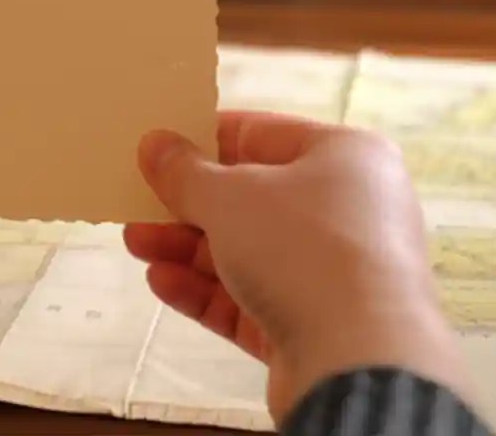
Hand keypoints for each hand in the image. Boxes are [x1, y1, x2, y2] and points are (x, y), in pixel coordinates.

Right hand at [123, 110, 472, 423]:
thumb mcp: (228, 197)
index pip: (261, 134)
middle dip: (187, 203)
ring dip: (186, 248)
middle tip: (136, 202)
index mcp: (345, 156)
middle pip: (250, 198)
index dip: (203, 138)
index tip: (155, 147)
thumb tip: (155, 144)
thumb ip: (184, 171)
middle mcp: (348, 209)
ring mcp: (336, 271)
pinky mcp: (317, 324)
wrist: (360, 361)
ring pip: (247, 251)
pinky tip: (161, 282)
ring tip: (135, 243)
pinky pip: (253, 297)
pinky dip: (207, 289)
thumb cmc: (303, 248)